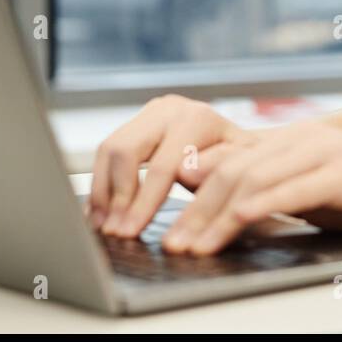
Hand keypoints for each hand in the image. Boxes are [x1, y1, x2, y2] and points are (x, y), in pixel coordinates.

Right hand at [86, 94, 257, 237]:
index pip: (161, 166)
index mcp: (197, 119)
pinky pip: (106, 151)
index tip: (130, 231)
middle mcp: (168, 110)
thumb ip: (218, 168)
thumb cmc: (239, 161)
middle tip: (113, 231)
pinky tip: (101, 211)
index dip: (142, 203)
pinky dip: (101, 183)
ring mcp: (148, 114)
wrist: (235, 142)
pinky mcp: (134, 123)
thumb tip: (187, 173)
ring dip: (103, 191)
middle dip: (117, 197)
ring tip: (103, 225)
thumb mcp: (241, 167)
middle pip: (125, 152)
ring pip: (109, 149)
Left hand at [160, 121, 341, 254]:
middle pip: (233, 170)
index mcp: (294, 140)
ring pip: (255, 178)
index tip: (170, 231)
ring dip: (218, 215)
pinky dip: (262, 203)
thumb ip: (279, 194)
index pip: (230, 165)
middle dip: (196, 210)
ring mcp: (325, 151)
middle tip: (172, 244)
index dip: (194, 198)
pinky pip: (294, 186)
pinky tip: (238, 220)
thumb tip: (229, 209)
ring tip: (196, 245)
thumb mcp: (320, 194)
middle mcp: (304, 138)